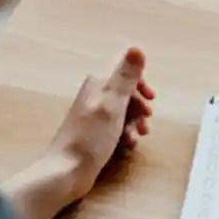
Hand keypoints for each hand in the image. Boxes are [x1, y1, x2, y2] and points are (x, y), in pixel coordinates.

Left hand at [49, 47, 155, 200]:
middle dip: (140, 106)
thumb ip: (126, 76)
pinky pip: (118, 127)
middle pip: (127, 91)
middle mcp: (96, 95)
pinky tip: (127, 145)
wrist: (68, 170)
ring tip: (137, 136)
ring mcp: (95, 114)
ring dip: (136, 122)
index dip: (141, 82)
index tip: (150, 98)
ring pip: (125, 111)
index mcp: (99, 83)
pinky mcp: (95, 132)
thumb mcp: (113, 103)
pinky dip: (126, 134)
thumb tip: (137, 48)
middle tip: (146, 120)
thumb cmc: (91, 136)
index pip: (124, 68)